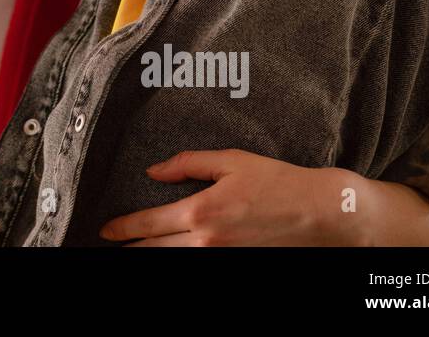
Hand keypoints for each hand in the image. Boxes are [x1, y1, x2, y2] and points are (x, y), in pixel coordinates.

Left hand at [99, 149, 365, 245]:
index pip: (149, 224)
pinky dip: (181, 261)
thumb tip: (155, 172)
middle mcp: (208, 241)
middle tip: (112, 246)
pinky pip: (200, 267)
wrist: (322, 213)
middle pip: (156, 250)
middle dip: (131, 248)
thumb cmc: (278, 182)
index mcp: (201, 212)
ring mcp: (223, 259)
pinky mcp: (238, 265)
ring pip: (175, 262)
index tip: (107, 230)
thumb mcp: (231, 161)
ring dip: (153, 256)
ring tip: (135, 251)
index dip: (124, 228)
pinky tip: (173, 254)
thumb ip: (188, 164)